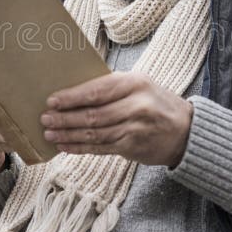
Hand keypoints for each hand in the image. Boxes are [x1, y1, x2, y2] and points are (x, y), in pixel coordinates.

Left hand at [40, 71, 193, 166]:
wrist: (186, 130)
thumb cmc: (156, 103)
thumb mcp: (139, 85)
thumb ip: (112, 87)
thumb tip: (73, 92)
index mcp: (135, 83)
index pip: (97, 91)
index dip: (71, 98)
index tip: (51, 101)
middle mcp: (136, 105)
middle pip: (93, 114)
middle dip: (65, 118)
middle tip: (45, 120)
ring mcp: (135, 128)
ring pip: (95, 133)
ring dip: (69, 135)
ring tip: (50, 134)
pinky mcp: (133, 147)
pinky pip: (101, 148)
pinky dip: (81, 147)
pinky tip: (66, 146)